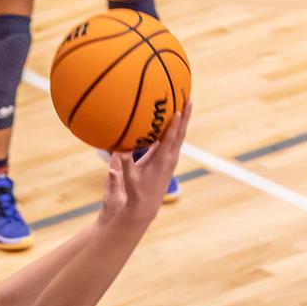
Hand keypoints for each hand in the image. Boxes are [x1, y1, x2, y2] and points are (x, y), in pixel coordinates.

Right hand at [99, 103, 190, 228]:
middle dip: (185, 117)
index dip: (174, 125)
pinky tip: (176, 121)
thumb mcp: (130, 177)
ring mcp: (172, 159)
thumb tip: (117, 150)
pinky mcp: (170, 160)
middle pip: (180, 133)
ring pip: (180, 136)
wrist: (146, 206)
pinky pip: (176, 141)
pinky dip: (178, 129)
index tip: (178, 110)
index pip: (170, 139)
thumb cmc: (136, 191)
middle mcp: (170, 158)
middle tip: (189, 99)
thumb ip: (125, 163)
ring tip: (186, 105)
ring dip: (184, 121)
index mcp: (162, 160)